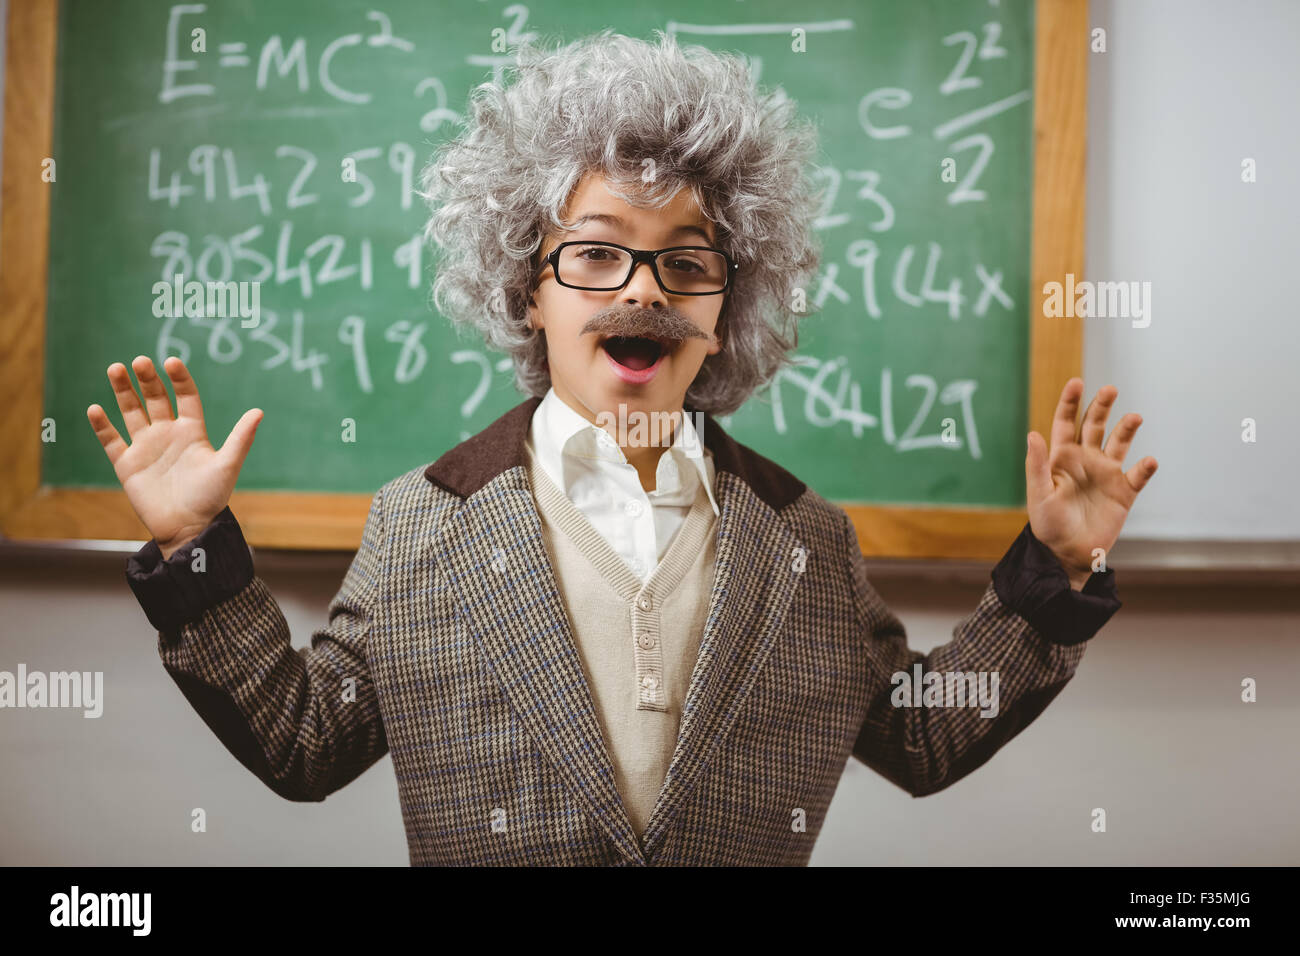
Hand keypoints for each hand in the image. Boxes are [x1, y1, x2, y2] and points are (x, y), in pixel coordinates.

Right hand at [86, 356, 262, 558]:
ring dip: (123, 392)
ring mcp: (146, 447)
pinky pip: (111, 440)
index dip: (179, 378)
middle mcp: (168, 434)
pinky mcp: (127, 464)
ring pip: (131, 412)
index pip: (185, 396)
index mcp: (192, 431)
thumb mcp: (227, 465)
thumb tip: (259, 411)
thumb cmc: (211, 497)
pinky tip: (95, 409)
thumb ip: (241, 438)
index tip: (171, 361)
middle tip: (139, 361)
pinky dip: (102, 425)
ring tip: (115, 369)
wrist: (188, 528)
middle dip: (147, 379)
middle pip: (155, 398)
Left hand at [1026, 379, 1157, 589]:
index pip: (1066, 423)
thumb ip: (1037, 464)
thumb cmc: (1047, 525)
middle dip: (1102, 406)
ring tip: (1134, 418)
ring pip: (1120, 443)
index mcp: (1062, 458)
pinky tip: (1148, 462)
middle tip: (1110, 389)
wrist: (1067, 554)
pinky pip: (1138, 475)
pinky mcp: (1124, 492)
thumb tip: (1033, 433)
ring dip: (1127, 429)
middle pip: (1095, 425)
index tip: (1077, 382)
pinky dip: (1145, 468)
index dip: (1071, 402)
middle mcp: (1085, 460)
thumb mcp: (1038, 494)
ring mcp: (1106, 474)